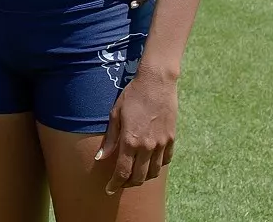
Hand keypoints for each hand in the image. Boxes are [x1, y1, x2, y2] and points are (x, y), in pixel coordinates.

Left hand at [96, 70, 177, 192]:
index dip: (115, 183)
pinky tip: (149, 163)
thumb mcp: (115, 115)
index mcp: (131, 141)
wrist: (156, 82)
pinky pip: (165, 161)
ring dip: (143, 178)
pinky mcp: (172, 139)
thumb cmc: (132, 96)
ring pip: (154, 172)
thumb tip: (100, 158)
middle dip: (128, 184)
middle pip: (139, 177)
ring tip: (134, 175)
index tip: (109, 189)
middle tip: (120, 183)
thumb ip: (109, 139)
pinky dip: (157, 166)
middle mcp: (148, 146)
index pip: (123, 172)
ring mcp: (162, 143)